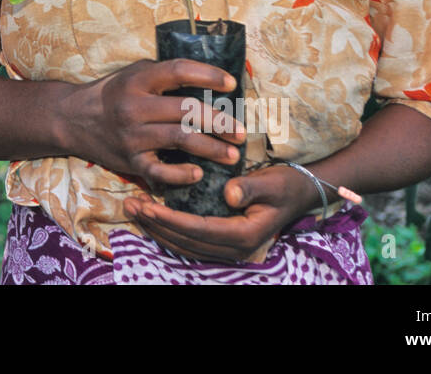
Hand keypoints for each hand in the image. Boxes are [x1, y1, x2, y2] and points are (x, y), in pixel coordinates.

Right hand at [63, 58, 244, 190]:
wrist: (73, 119)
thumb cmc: (113, 93)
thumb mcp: (133, 74)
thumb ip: (164, 75)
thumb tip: (209, 76)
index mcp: (138, 79)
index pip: (179, 71)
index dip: (208, 75)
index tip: (231, 83)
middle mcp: (134, 106)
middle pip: (185, 110)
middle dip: (219, 121)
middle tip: (240, 131)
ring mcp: (131, 135)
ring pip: (179, 140)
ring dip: (211, 148)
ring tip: (233, 154)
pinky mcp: (129, 160)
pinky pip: (159, 171)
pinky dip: (180, 174)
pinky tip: (198, 174)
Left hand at [122, 163, 315, 262]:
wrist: (300, 192)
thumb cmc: (285, 184)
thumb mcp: (272, 182)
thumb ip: (251, 188)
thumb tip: (230, 195)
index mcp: (245, 235)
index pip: (199, 230)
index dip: (172, 220)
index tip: (148, 206)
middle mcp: (235, 247)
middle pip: (186, 242)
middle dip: (155, 225)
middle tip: (130, 205)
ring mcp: (228, 247)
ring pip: (184, 245)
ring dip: (157, 229)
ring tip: (133, 208)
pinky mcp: (221, 240)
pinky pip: (189, 241)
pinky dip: (168, 230)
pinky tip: (150, 215)